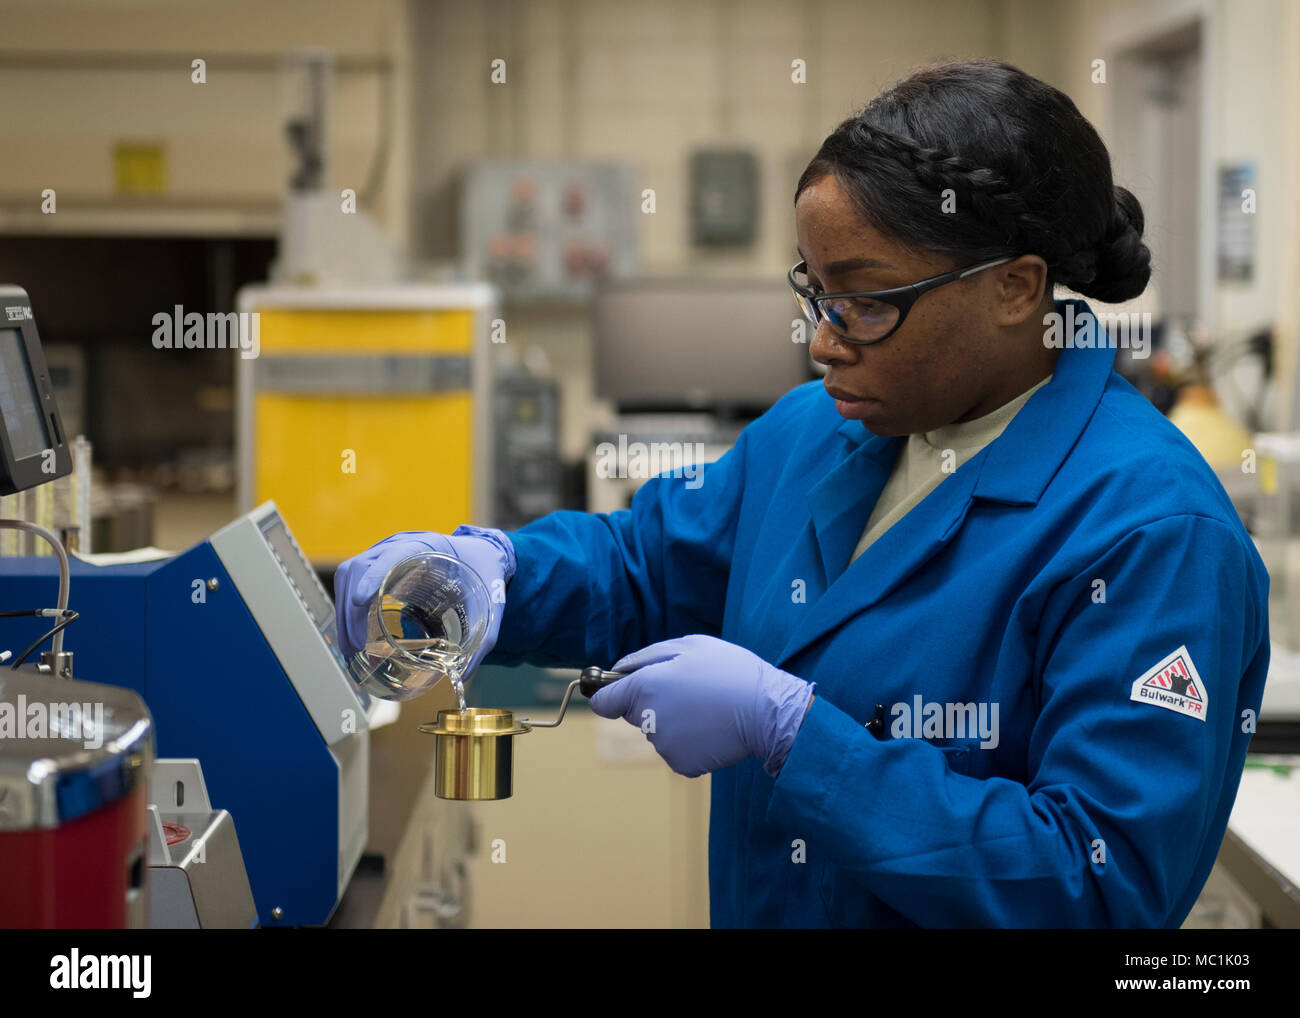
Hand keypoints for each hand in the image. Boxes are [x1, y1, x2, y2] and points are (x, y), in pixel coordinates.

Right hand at [333, 525, 515, 672]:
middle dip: (351, 608)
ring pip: (350, 576)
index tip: (360, 600)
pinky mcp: (379, 566)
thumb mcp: (491, 599)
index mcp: (428, 545)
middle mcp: (400, 544)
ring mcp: (385, 553)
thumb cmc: (484, 570)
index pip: (393, 553)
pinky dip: (347, 608)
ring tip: (352, 648)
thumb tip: (463, 675)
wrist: (480, 553)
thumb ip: (484, 636)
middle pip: (361, 567)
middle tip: (357, 646)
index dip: (373, 575)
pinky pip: (353, 582)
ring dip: (345, 612)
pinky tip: (354, 635)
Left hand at [587, 635, 814, 777]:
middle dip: (651, 703)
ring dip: (673, 722)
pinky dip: (690, 741)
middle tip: (687, 691)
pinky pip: (677, 750)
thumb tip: (618, 671)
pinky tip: (711, 728)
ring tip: (706, 708)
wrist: (767, 711)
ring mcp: (664, 746)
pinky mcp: (681, 764)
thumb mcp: (690, 646)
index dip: (607, 696)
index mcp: (645, 687)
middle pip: (634, 715)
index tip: (612, 694)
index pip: (604, 702)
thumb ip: (646, 657)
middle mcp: (647, 720)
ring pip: (657, 733)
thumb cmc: (730, 671)